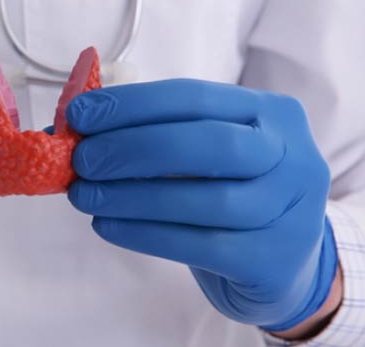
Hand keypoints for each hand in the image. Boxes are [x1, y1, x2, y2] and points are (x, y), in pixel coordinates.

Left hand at [64, 80, 338, 332]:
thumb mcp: (205, 152)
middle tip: (82, 159)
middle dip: (133, 147)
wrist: (284, 266)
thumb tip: (71, 126)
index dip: (132, 104)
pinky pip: (199, 244)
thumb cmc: (231, 192)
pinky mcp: (272, 260)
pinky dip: (144, 233)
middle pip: (207, 144)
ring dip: (131, 195)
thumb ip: (152, 132)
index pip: (194, 97)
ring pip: (204, 199)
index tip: (80, 114)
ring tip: (85, 196)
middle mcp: (292, 156)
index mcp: (272, 113)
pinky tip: (107, 225)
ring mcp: (290, 211)